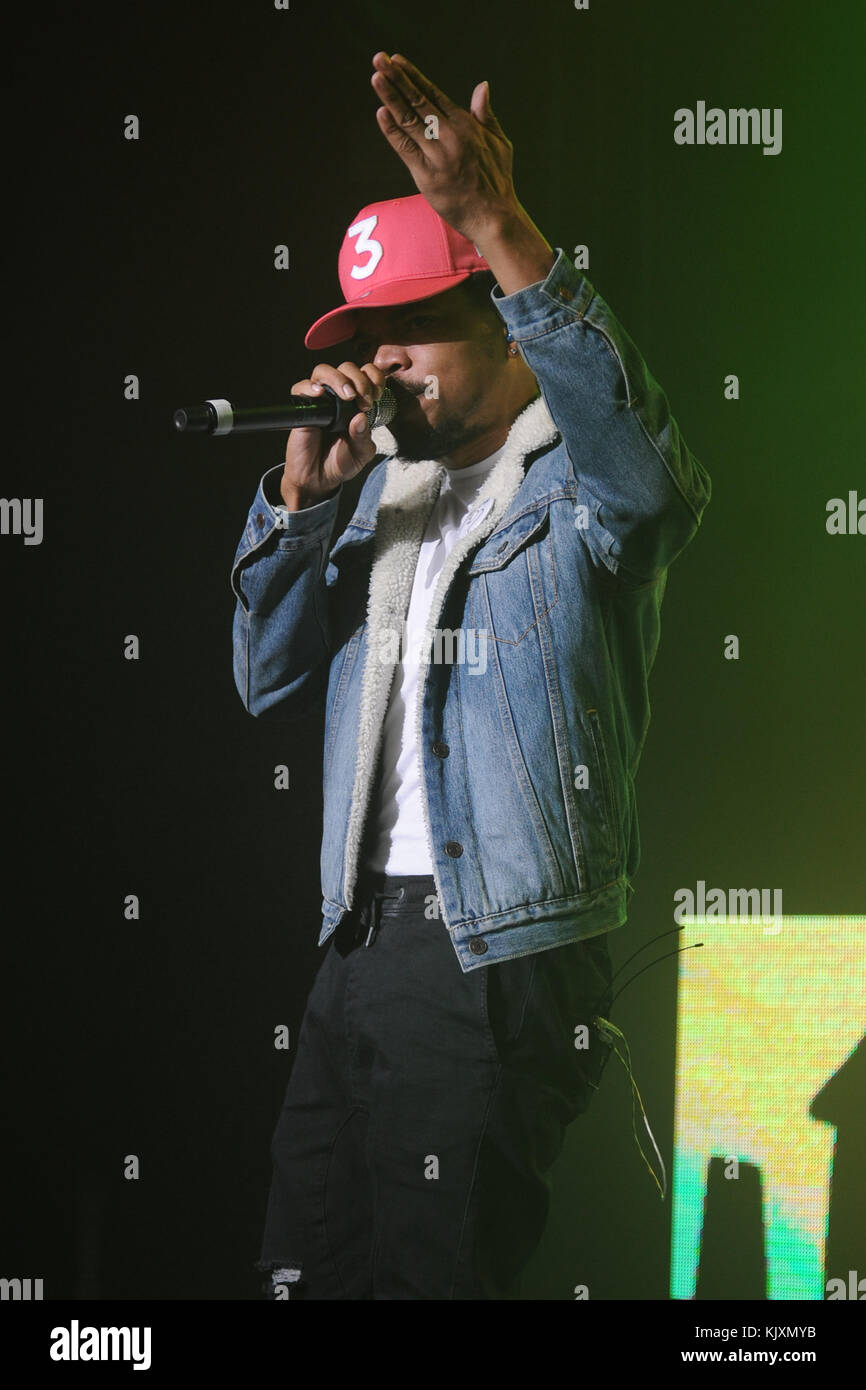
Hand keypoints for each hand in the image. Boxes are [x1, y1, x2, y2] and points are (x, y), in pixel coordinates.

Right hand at [280, 361, 385, 507]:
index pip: (366, 375)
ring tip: (347, 396)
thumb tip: (360, 418)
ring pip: (323, 371)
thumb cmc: (340, 462)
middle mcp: (338, 397)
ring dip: (338, 378)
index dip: (374, 378)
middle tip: (364, 400)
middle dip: (359, 379)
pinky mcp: (303, 409)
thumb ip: (364, 437)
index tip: (377, 395)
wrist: (319, 479)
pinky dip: (309, 387)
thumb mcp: (361, 453)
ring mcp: (320, 401)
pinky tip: (319, 394)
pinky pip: (300, 388)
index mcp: (357, 403)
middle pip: (346, 368)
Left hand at [370, 52, 520, 244]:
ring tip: (377, 78)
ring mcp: (438, 155)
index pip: (434, 94)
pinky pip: (406, 149)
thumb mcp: (499, 142)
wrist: (493, 216)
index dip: (413, 76)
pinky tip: (381, 113)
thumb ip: (486, 114)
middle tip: (380, 60)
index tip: (397, 61)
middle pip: (418, 102)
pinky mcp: (427, 176)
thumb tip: (482, 86)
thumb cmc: (497, 180)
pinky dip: (393, 131)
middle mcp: (450, 136)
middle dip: (398, 79)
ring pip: (409, 121)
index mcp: (465, 125)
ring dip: (391, 98)